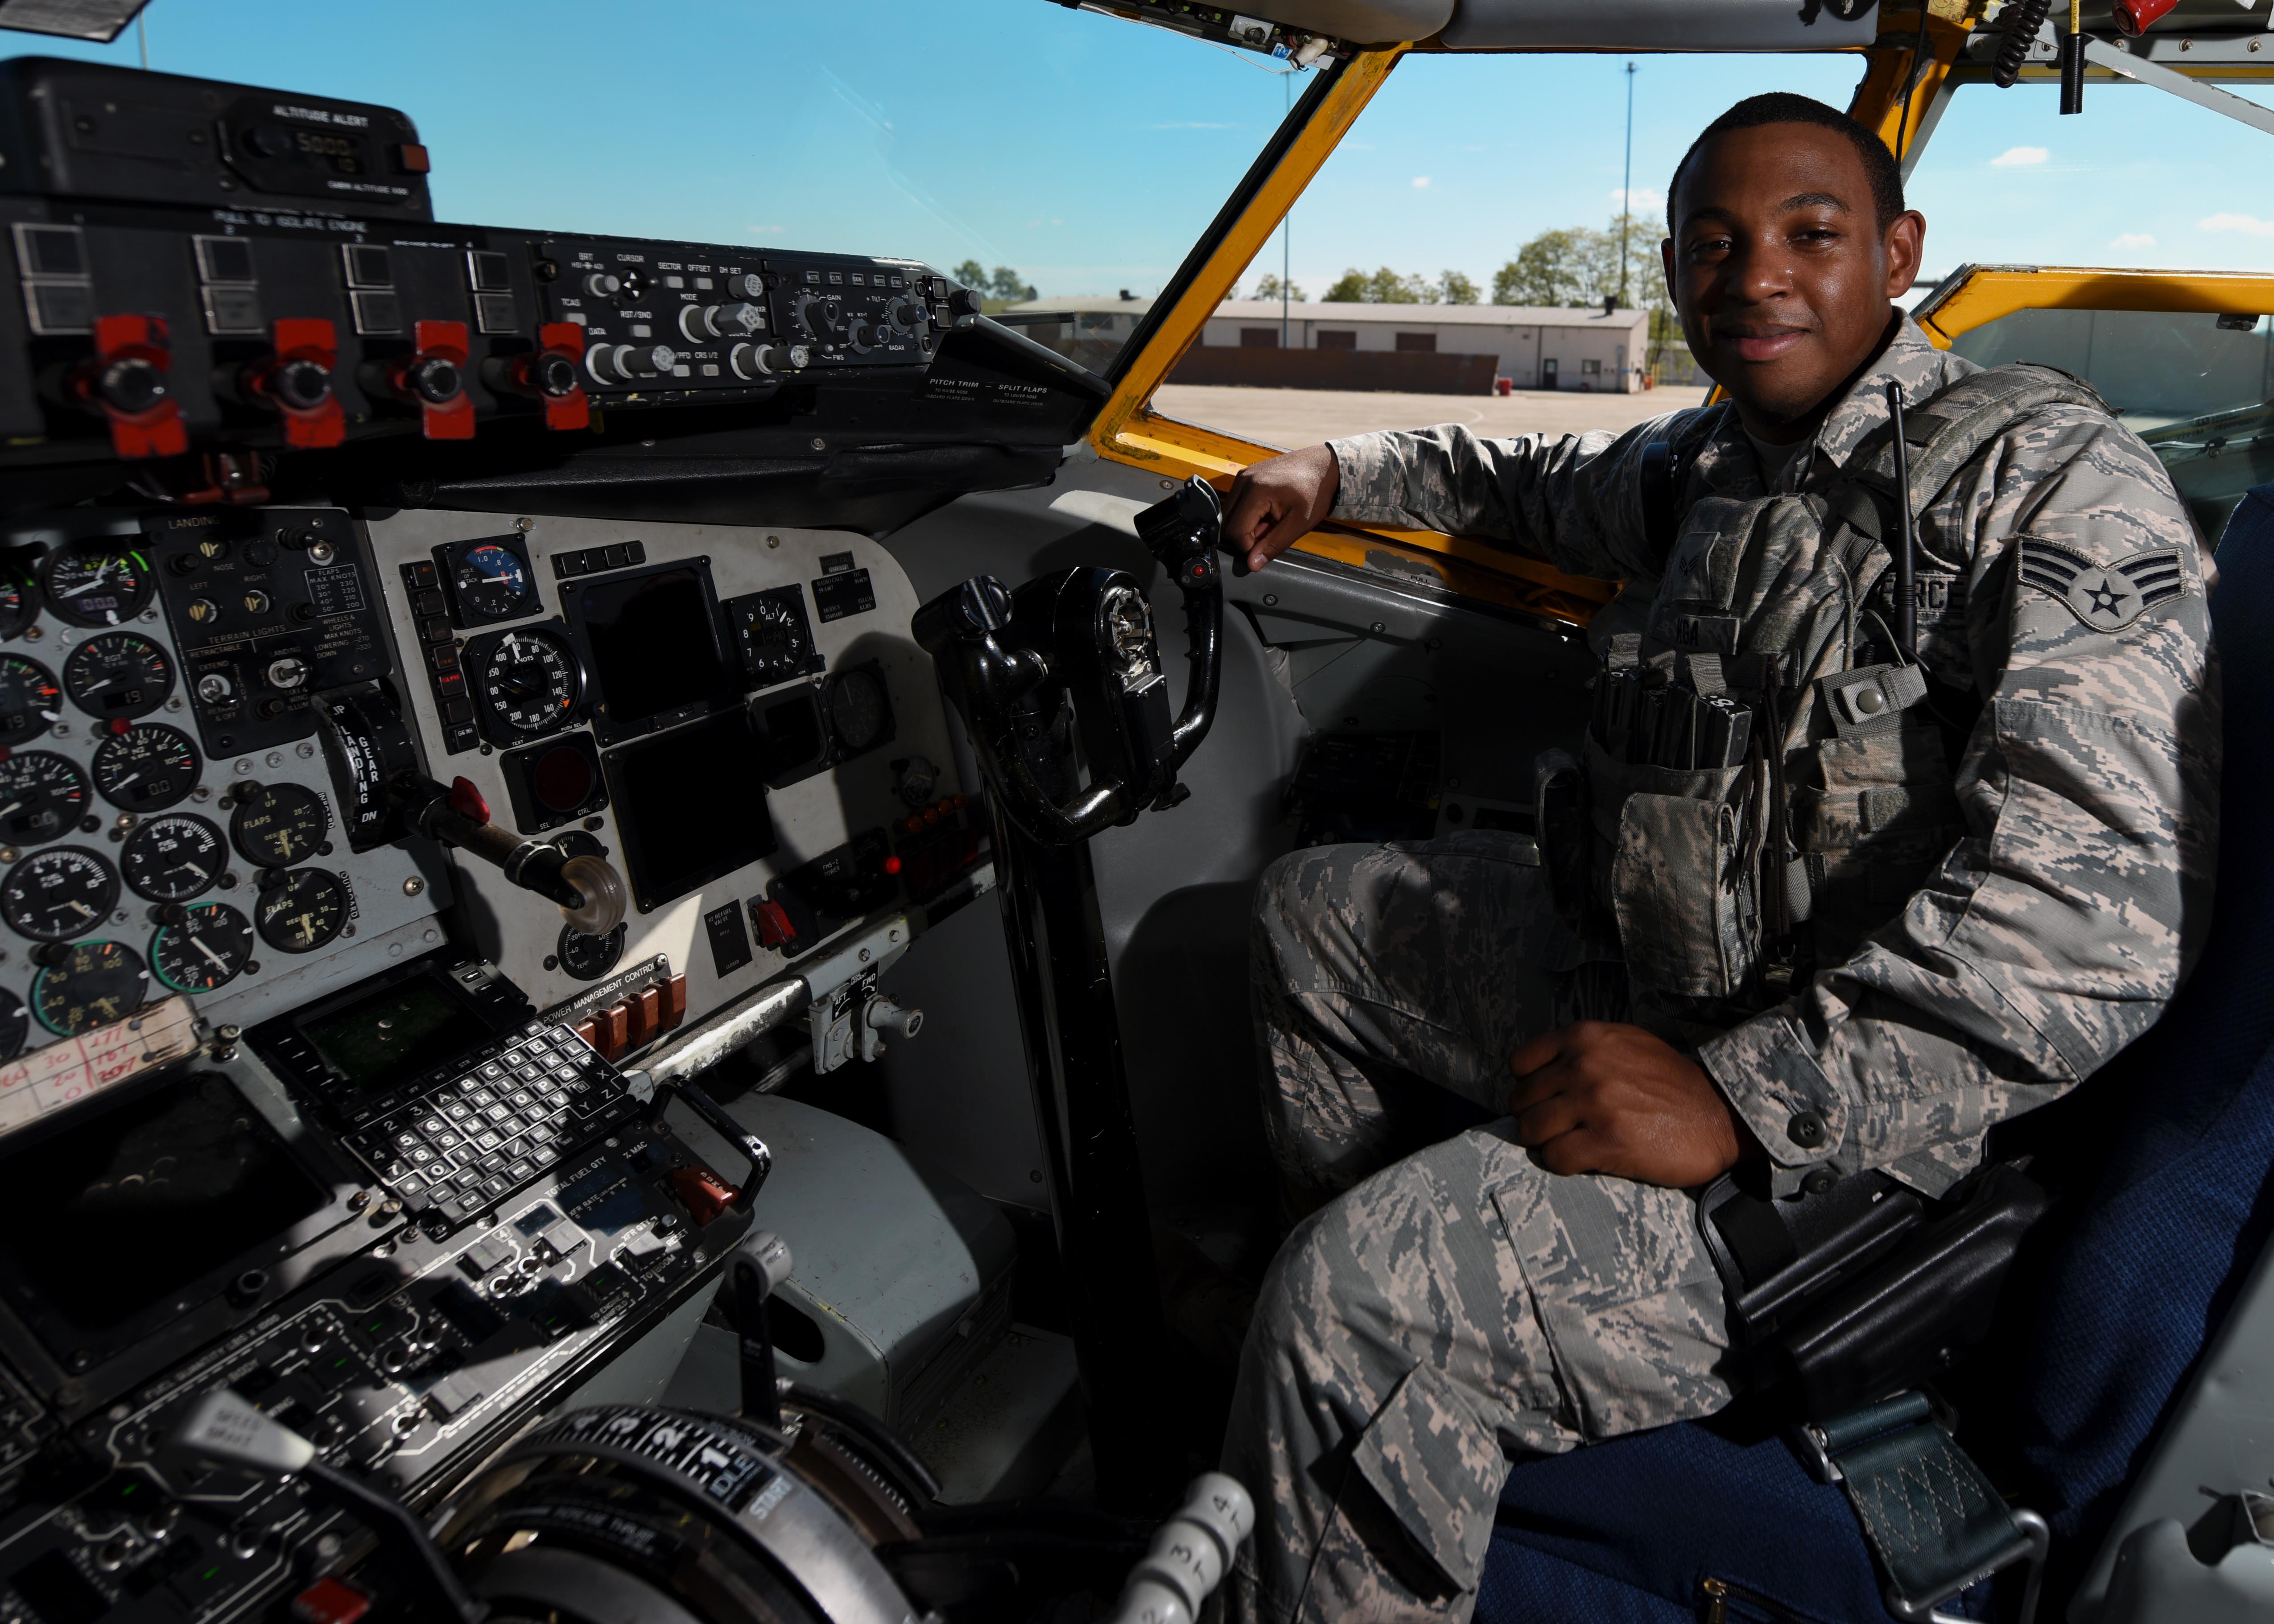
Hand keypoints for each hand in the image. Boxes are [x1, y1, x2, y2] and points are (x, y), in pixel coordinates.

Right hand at [1222, 444, 1338, 572]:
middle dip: (1247, 535)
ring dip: (1246, 525)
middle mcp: (1244, 480)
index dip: (1249, 546)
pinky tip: (1266, 511)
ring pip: (1230, 514)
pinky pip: (1236, 503)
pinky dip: (1247, 514)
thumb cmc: (1315, 492)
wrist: (1322, 465)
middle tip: (1271, 531)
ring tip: (1270, 520)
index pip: (1235, 531)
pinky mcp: (1244, 475)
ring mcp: (1242, 476)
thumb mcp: (1299, 523)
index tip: (1269, 542)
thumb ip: (1274, 545)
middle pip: (1228, 523)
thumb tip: (1252, 565)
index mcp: (1257, 491)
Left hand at [1508, 1021, 1753, 1187]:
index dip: (1529, 1086)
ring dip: (1545, 1142)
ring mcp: (1594, 1104)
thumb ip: (1583, 1050)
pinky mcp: (1606, 1141)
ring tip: (1568, 1143)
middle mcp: (1584, 1066)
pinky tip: (1584, 1159)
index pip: (1520, 1064)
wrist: (1719, 1115)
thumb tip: (1538, 1073)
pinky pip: (1554, 1157)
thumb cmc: (1670, 1082)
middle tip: (1557, 1128)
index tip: (1545, 1099)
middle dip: (1534, 1117)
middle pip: (1521, 1100)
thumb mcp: (1626, 1043)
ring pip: (1530, 1130)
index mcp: (1585, 1038)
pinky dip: (1562, 1163)